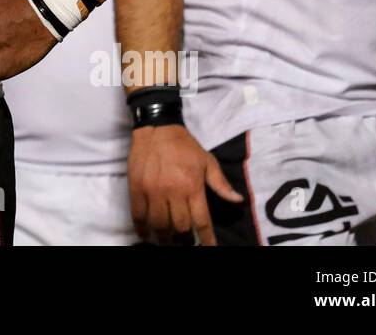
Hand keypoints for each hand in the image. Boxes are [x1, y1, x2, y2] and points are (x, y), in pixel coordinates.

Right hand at [128, 124, 242, 244]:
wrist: (157, 128)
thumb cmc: (184, 146)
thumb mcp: (207, 161)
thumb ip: (221, 184)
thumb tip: (238, 201)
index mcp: (193, 187)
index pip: (202, 221)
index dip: (207, 239)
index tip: (209, 246)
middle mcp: (173, 192)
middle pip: (180, 227)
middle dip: (185, 239)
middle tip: (185, 241)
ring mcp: (153, 191)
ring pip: (159, 225)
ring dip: (164, 237)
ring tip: (168, 239)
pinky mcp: (136, 188)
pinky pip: (138, 215)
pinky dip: (141, 228)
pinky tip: (145, 233)